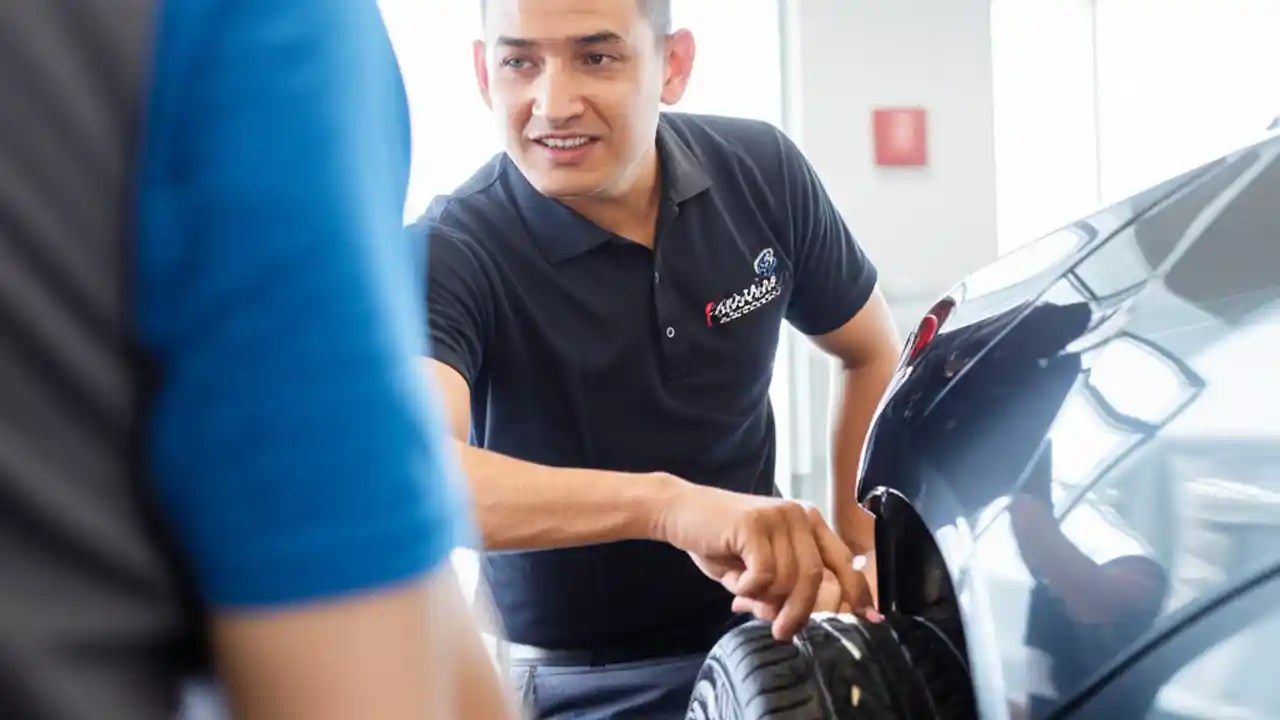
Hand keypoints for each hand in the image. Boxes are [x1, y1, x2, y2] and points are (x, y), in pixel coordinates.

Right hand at [649, 475, 871, 639]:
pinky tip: (734, 580)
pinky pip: (763, 575)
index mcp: (808, 523)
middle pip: (816, 578)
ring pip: (788, 580)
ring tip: (742, 592)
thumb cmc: (719, 543)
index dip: (855, 595)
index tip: (865, 621)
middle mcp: (799, 515)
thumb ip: (781, 592)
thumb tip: (799, 624)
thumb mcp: (757, 572)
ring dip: (764, 599)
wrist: (679, 512)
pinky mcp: (754, 524)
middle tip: (782, 633)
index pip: (844, 563)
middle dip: (801, 613)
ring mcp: (777, 516)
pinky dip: (747, 588)